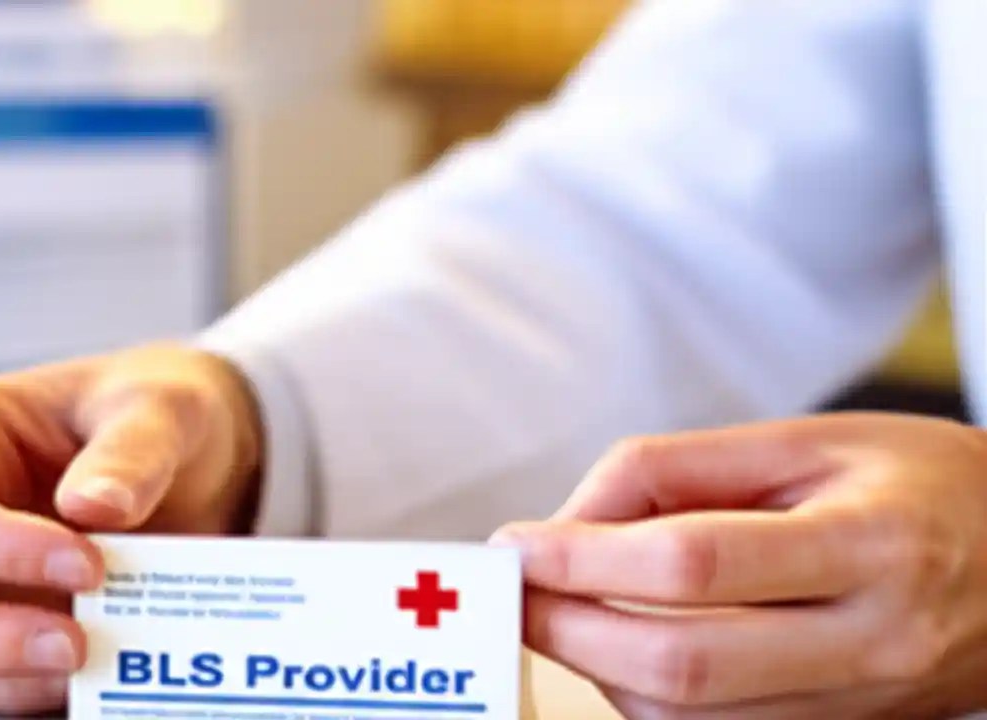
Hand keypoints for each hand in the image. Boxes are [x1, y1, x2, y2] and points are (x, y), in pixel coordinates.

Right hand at [0, 344, 263, 714]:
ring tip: (88, 663)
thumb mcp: (161, 406)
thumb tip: (92, 507)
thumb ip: (132, 451)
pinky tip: (87, 678)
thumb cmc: (153, 409)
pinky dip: (25, 692)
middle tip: (77, 644)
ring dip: (4, 677)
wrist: (194, 452)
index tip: (87, 566)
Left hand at [494, 413, 986, 718]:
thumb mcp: (804, 441)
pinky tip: (615, 646)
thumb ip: (675, 470)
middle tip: (514, 591)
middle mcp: (871, 640)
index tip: (517, 546)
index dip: (585, 559)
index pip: (695, 564)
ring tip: (557, 609)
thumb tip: (567, 525)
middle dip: (570, 629)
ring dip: (595, 669)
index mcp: (869, 543)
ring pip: (689, 717)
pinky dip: (642, 698)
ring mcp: (859, 705)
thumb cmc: (913, 483)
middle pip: (682, 664)